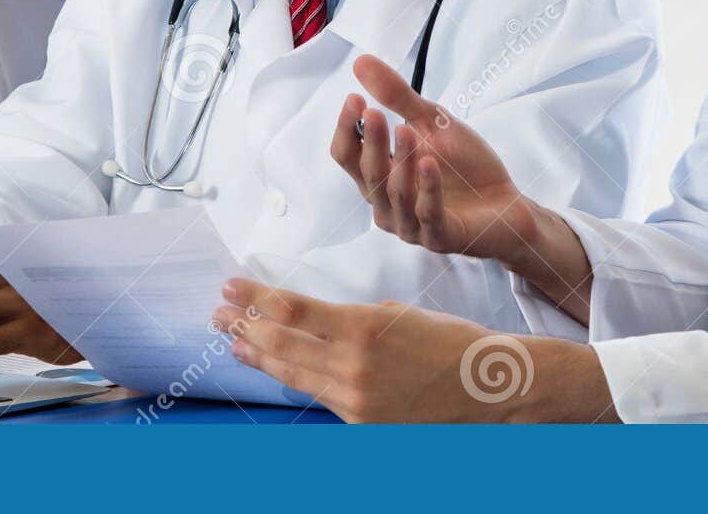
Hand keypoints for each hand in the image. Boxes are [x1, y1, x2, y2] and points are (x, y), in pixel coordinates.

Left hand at [211, 279, 614, 422]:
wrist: (490, 391)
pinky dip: (292, 379)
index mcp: (364, 329)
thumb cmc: (453, 343)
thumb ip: (357, 320)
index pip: (293, 311)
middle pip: (282, 345)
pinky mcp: (362, 424)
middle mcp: (354, 368)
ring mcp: (355, 401)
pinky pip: (319, 396)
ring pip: (293, 374)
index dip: (256, 297)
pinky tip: (274, 368)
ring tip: (232, 340)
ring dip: (258, 355)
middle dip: (245, 325)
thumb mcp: (401, 314)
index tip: (232, 285)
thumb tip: (323, 325)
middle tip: (217, 311)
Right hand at [332, 55, 536, 264]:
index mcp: (378, 179)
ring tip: (405, 129)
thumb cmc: (463, 166)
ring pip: (394, 194)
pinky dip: (428, 188)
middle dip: (370, 142)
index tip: (355, 97)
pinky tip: (430, 163)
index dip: (346, 128)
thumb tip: (360, 62)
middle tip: (374, 111)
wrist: (505, 202)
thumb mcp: (430, 123)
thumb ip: (397, 97)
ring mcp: (411, 225)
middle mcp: (386, 205)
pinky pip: (428, 214)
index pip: (346, 155)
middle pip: (367, 174)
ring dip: (399, 160)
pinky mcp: (440, 238)